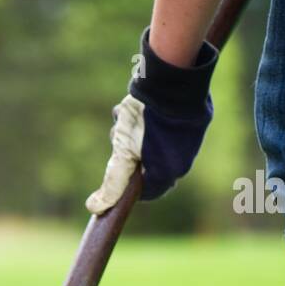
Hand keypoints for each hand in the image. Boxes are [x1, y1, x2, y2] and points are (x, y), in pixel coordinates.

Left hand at [86, 29, 217, 213]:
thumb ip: (112, 182)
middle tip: (118, 136)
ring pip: (150, 144)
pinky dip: (145, 120)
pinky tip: (135, 106)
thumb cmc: (146, 120)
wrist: (173, 78)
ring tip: (124, 117)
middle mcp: (183, 158)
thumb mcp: (123, 153)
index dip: (127, 185)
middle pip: (146, 165)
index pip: (148, 191)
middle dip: (126, 153)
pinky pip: (162, 126)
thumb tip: (95, 208)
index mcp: (171, 171)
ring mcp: (188, 138)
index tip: (113, 174)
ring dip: (131, 134)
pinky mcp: (189, 118)